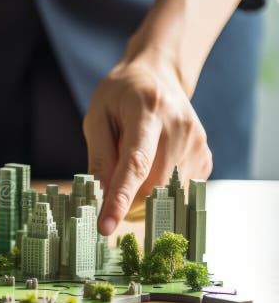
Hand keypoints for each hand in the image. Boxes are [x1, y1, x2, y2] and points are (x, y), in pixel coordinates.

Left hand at [84, 48, 211, 235]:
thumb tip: (97, 197)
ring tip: (129, 171)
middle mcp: (180, 127)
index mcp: (148, 111)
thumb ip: (99, 157)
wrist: (158, 76)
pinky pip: (179, 191)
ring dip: (142, 197)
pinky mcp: (205, 156)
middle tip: (108, 194)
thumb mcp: (97, 118)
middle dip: (127, 201)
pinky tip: (150, 168)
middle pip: (153, 184)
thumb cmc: (119, 96)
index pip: (135, 163)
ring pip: (167, 194)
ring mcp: (197, 143)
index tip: (106, 227)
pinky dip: (158, 192)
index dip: (120, 199)